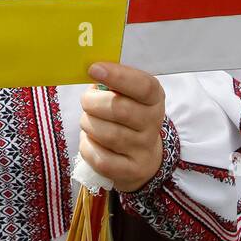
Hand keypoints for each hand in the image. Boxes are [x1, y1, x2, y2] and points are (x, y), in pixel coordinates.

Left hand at [78, 62, 165, 192]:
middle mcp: (154, 124)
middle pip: (119, 109)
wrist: (142, 156)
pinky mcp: (132, 171)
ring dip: (88, 125)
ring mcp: (144, 150)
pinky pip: (101, 159)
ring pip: (107, 134)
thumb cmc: (126, 117)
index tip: (94, 69)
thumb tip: (91, 71)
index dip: (117, 76)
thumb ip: (112, 83)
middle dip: (93, 102)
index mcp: (154, 98)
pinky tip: (91, 142)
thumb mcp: (127, 96)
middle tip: (86, 101)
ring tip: (89, 122)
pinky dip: (88, 147)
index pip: (143, 86)